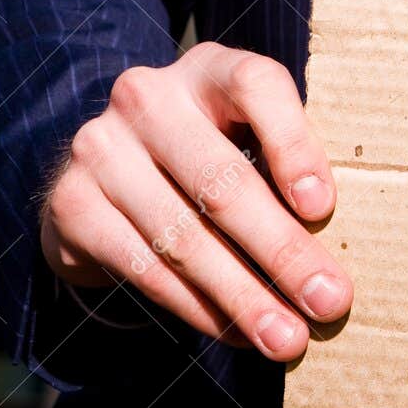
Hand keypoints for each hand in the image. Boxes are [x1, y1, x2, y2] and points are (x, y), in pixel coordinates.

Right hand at [40, 42, 350, 360]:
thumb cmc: (214, 152)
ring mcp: (101, 149)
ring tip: (287, 338)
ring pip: (183, 237)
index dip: (292, 143)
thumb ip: (288, 168)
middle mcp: (149, 98)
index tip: (322, 208)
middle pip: (223, 182)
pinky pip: (145, 268)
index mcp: (211, 69)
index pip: (256, 85)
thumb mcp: (249, 136)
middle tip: (328, 301)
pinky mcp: (73, 205)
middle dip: (283, 252)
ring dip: (243, 297)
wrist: (108, 171)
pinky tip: (236, 333)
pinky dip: (198, 309)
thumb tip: (334, 259)